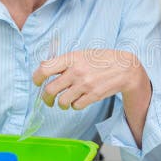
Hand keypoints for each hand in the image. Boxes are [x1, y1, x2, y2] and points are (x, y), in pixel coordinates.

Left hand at [32, 49, 146, 109]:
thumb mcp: (81, 54)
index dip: (36, 78)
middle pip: (50, 90)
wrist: (124, 67)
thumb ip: (63, 62)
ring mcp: (85, 84)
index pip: (44, 69)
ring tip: (65, 102)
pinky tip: (79, 100)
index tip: (37, 83)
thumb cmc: (100, 60)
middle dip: (46, 97)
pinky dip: (75, 105)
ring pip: (62, 102)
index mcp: (71, 58)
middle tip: (48, 99)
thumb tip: (43, 70)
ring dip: (61, 104)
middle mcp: (76, 71)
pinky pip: (76, 106)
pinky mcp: (93, 95)